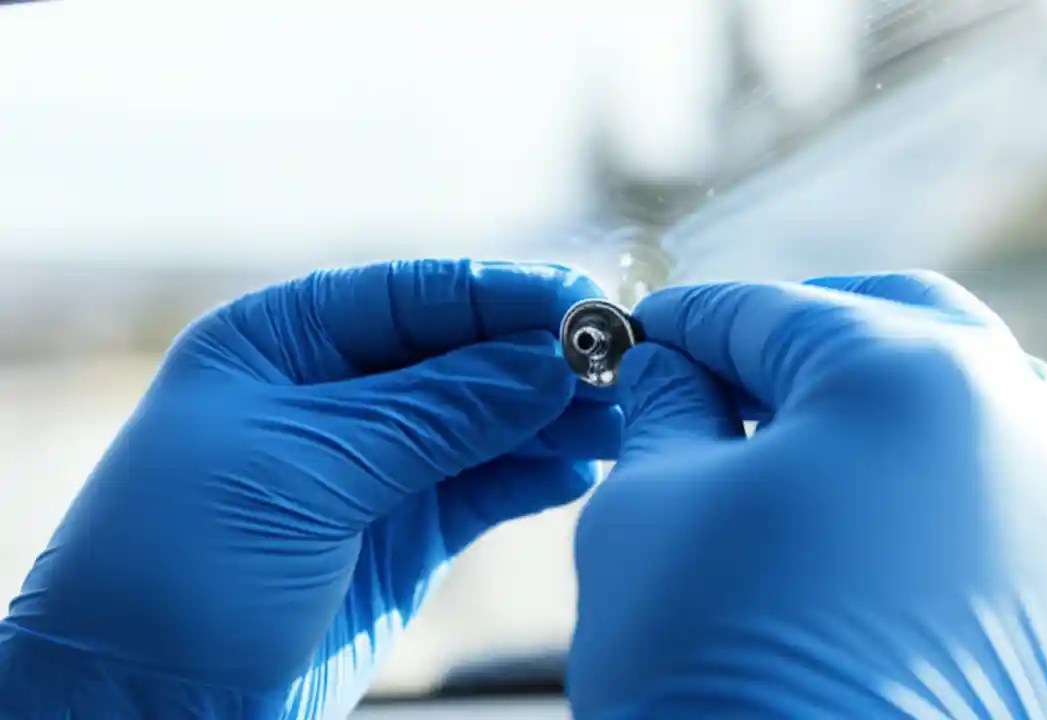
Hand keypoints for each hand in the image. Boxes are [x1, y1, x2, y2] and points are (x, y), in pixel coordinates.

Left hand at [1, 260, 619, 717]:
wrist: (144, 709)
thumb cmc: (178, 572)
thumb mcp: (306, 471)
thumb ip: (436, 412)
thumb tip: (548, 359)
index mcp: (282, 343)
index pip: (415, 295)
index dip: (504, 296)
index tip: (582, 305)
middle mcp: (333, 395)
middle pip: (463, 356)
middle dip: (541, 360)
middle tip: (620, 366)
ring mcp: (375, 467)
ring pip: (487, 423)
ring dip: (555, 418)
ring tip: (621, 419)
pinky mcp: (407, 534)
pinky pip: (488, 488)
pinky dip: (539, 477)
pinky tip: (584, 467)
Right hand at [569, 272, 1046, 718]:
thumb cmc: (721, 674)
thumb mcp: (648, 511)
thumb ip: (664, 409)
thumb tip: (671, 370)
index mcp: (911, 377)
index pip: (773, 313)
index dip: (691, 322)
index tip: (645, 337)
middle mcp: (1020, 426)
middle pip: (894, 331)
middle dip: (796, 339)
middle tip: (719, 375)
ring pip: (964, 408)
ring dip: (872, 405)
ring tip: (787, 447)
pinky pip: (1003, 498)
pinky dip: (931, 481)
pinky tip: (865, 521)